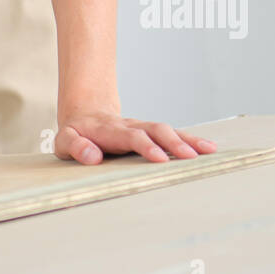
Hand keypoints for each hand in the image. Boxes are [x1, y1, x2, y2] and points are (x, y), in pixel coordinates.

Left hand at [55, 111, 217, 165]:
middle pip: (155, 129)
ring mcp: (143, 128)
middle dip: (174, 142)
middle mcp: (131, 126)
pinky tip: (208, 149)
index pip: (131, 136)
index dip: (146, 146)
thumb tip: (92, 156)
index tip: (160, 158)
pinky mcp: (151, 133)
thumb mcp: (64, 141)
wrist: (85, 115)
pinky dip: (191, 141)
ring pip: (168, 131)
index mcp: (110, 130)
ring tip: (209, 151)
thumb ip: (75, 146)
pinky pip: (173, 136)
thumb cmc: (76, 134)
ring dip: (188, 140)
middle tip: (191, 157)